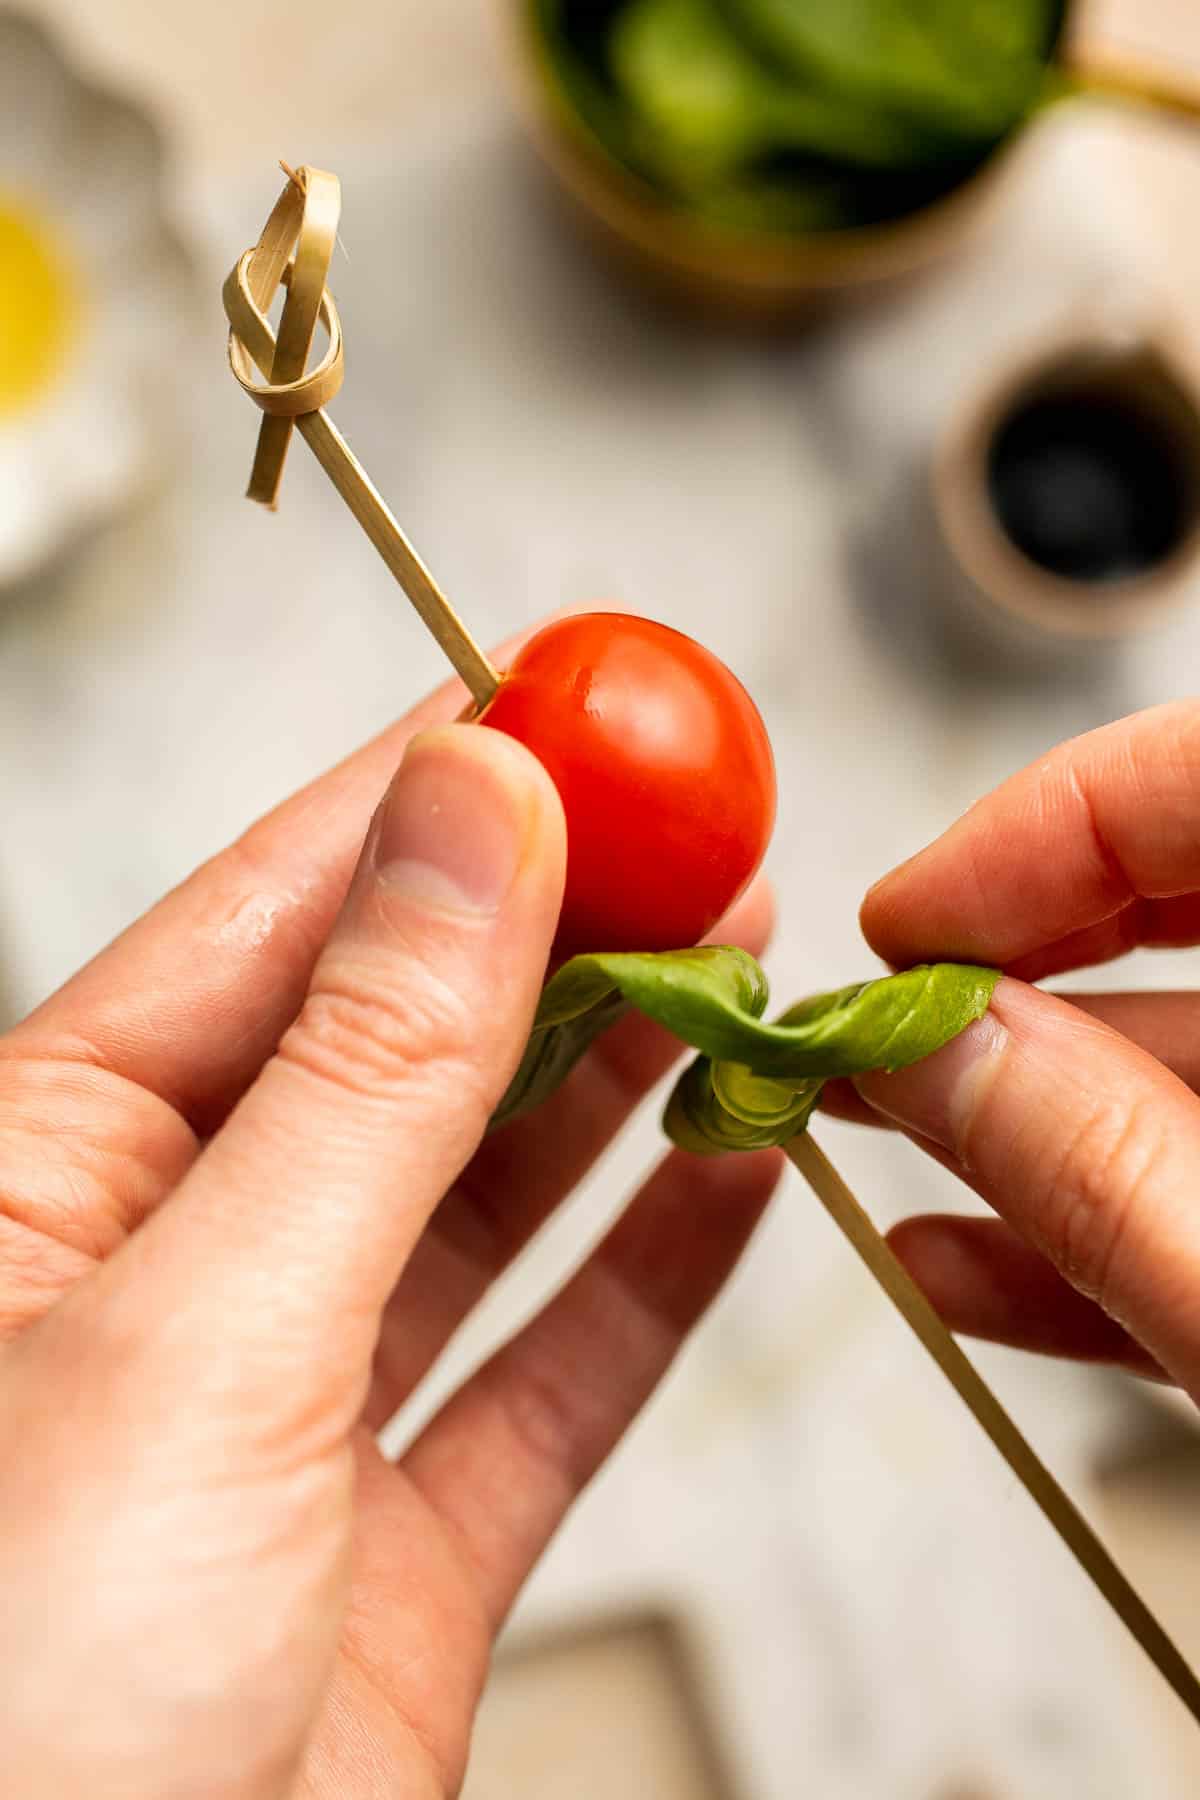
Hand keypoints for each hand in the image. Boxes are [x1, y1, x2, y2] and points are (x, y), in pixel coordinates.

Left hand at [0, 626, 779, 1799]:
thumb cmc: (8, 1712)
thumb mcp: (205, 1332)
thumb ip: (368, 1067)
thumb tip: (472, 811)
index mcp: (42, 1178)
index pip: (262, 921)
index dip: (418, 799)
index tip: (555, 703)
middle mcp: (166, 1276)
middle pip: (389, 1043)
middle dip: (547, 929)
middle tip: (690, 826)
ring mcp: (289, 1415)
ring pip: (479, 1196)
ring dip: (616, 1076)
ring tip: (737, 956)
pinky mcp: (396, 1554)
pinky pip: (547, 1373)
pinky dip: (652, 1271)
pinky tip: (733, 1170)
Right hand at [829, 701, 1199, 1397]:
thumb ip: (1107, 1174)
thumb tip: (928, 1044)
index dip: (1049, 824)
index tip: (907, 924)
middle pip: (1189, 901)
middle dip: (1010, 969)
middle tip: (877, 1019)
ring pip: (1191, 1066)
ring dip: (1025, 1116)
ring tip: (873, 1139)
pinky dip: (1101, 1229)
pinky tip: (969, 1266)